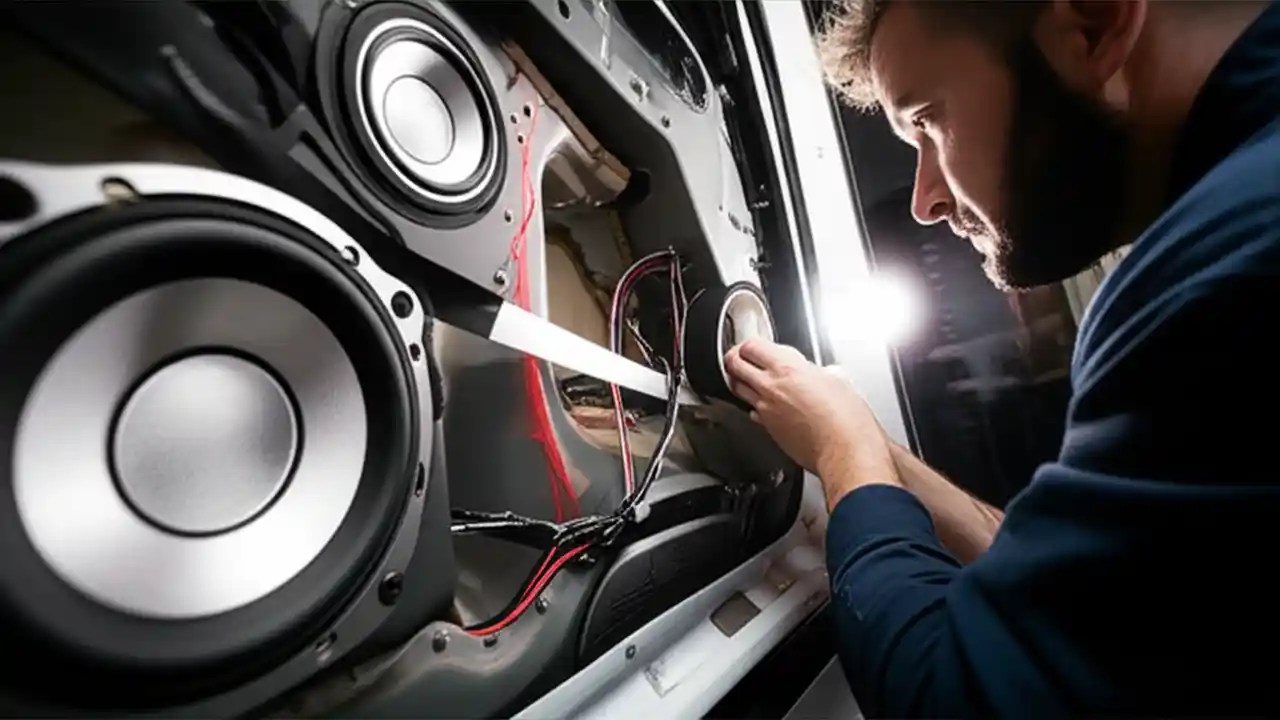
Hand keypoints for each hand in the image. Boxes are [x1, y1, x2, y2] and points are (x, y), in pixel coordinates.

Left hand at [723, 339, 898, 503]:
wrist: (843, 451)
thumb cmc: (846, 418)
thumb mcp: (838, 381)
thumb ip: (820, 373)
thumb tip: (819, 374)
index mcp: (787, 368)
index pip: (752, 346)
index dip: (749, 344)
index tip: (753, 346)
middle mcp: (771, 387)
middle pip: (735, 365)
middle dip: (733, 359)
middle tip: (737, 358)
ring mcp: (766, 410)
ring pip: (737, 389)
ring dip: (738, 381)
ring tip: (744, 379)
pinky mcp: (768, 429)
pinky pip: (752, 412)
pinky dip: (754, 407)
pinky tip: (764, 406)